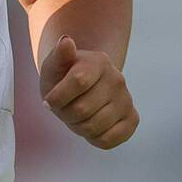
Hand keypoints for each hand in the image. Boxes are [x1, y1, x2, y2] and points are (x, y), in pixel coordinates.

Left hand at [40, 34, 138, 149]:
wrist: (84, 85)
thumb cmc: (64, 75)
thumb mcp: (55, 64)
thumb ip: (59, 55)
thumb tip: (66, 41)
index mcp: (99, 62)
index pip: (78, 82)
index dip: (57, 97)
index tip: (49, 100)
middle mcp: (117, 80)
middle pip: (83, 109)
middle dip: (65, 114)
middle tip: (64, 108)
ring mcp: (127, 100)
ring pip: (93, 127)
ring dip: (77, 127)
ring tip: (76, 115)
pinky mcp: (132, 118)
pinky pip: (109, 140)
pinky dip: (93, 138)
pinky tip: (90, 125)